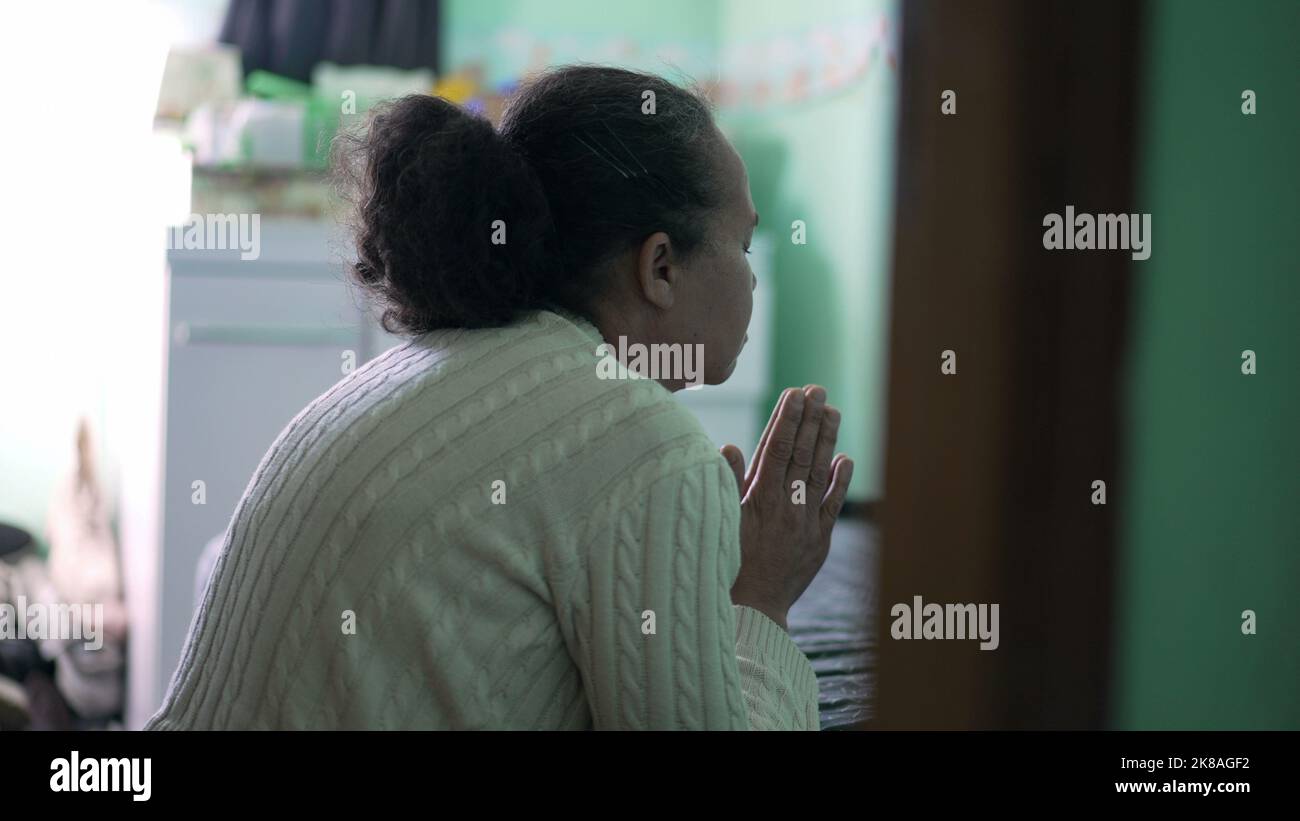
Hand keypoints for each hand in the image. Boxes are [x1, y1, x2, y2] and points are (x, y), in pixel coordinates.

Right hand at [721, 385, 852, 630]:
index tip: (794, 393)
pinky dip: (840, 482)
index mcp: (758, 501)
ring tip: (832, 411)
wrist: (751, 610)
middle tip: (818, 389)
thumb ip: (726, 483)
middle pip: (800, 455)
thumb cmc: (727, 563)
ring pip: (819, 474)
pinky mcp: (819, 541)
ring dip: (826, 441)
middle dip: (809, 420)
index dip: (787, 419)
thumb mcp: (719, 521)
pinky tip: (846, 458)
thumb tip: (728, 446)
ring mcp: (806, 524)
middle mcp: (786, 509)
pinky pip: (833, 506)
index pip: (775, 450)